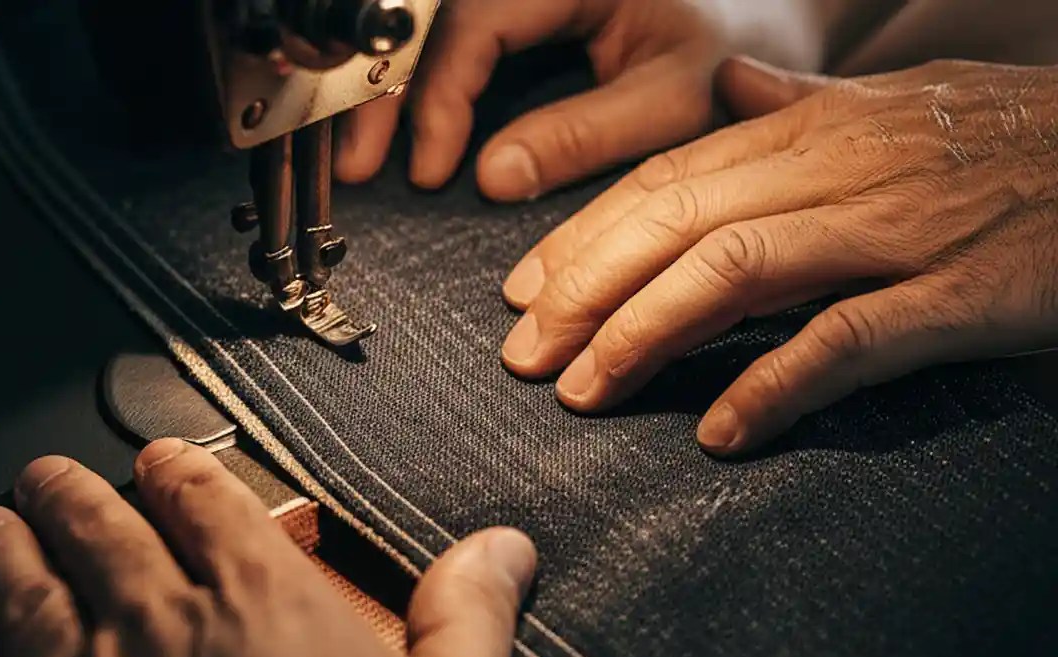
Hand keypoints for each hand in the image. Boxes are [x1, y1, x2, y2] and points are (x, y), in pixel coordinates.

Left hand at [0, 440, 536, 656]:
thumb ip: (468, 614)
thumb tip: (504, 550)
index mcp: (260, 599)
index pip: (199, 491)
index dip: (176, 464)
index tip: (164, 461)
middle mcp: (162, 627)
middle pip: (95, 521)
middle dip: (70, 490)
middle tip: (54, 479)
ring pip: (21, 583)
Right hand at [334, 0, 825, 201]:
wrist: (766, 16)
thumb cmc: (735, 51)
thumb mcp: (674, 100)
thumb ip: (586, 134)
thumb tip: (492, 176)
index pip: (476, 20)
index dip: (439, 96)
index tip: (428, 168)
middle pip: (426, 13)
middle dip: (380, 89)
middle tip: (354, 165)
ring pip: (424, 21)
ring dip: (384, 85)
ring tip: (356, 151)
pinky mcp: (515, 5)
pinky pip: (449, 35)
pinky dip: (416, 82)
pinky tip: (395, 127)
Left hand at [500, 57, 1057, 454]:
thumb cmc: (1014, 135)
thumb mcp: (898, 101)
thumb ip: (802, 100)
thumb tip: (728, 83)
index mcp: (814, 127)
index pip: (667, 178)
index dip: (584, 235)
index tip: (522, 289)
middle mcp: (838, 169)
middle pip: (679, 222)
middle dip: (585, 290)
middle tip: (524, 354)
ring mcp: (897, 231)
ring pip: (738, 270)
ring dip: (645, 332)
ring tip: (585, 390)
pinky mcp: (959, 294)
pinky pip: (847, 340)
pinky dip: (774, 383)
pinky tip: (718, 430)